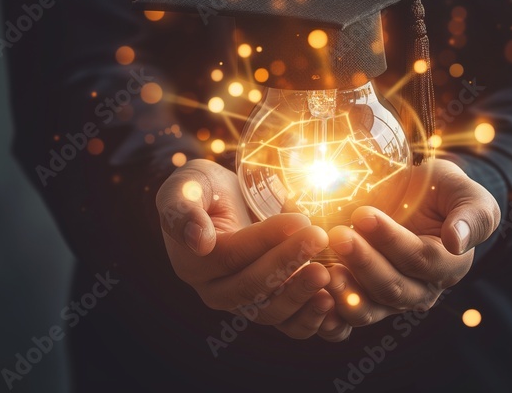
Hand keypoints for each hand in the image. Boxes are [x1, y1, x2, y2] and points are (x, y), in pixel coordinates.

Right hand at [156, 159, 334, 338]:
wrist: (224, 204)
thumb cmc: (205, 189)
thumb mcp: (186, 186)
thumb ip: (181, 209)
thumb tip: (198, 240)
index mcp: (193, 263)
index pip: (231, 255)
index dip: (265, 239)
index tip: (298, 218)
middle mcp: (215, 291)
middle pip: (251, 287)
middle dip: (287, 262)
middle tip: (319, 237)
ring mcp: (243, 304)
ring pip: (270, 311)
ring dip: (300, 293)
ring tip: (327, 273)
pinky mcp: (269, 308)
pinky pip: (288, 325)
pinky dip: (310, 318)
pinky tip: (331, 300)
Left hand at [324, 159, 499, 329]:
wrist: (411, 199)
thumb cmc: (439, 190)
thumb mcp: (462, 191)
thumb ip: (473, 215)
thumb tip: (456, 242)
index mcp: (449, 264)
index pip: (420, 259)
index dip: (391, 240)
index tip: (363, 214)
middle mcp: (423, 290)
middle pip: (393, 287)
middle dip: (363, 262)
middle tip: (337, 234)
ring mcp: (393, 301)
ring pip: (369, 308)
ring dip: (346, 293)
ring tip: (325, 271)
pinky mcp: (366, 304)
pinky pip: (350, 319)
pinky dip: (331, 315)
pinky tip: (315, 298)